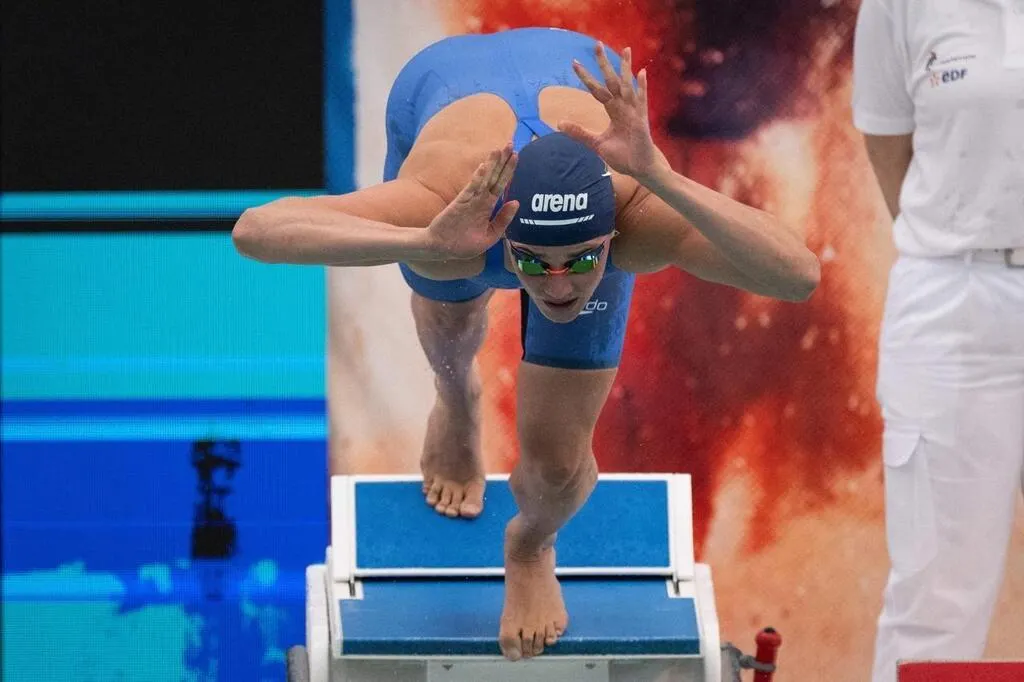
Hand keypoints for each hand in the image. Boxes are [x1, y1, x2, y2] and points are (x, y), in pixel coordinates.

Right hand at [425, 144, 519, 259]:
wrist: (441, 249)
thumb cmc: (464, 244)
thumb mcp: (490, 235)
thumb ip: (503, 220)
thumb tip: (516, 202)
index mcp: (487, 206)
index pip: (500, 184)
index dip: (508, 170)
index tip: (516, 156)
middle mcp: (480, 200)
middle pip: (494, 177)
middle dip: (503, 161)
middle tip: (511, 143)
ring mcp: (470, 200)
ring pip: (484, 179)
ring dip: (492, 164)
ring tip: (500, 149)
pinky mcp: (460, 204)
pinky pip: (471, 189)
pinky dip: (478, 178)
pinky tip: (485, 166)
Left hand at [560, 44, 667, 180]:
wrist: (640, 169)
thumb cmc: (623, 156)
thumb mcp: (596, 143)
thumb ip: (579, 132)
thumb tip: (559, 124)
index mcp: (614, 111)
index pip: (597, 90)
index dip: (586, 78)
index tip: (574, 63)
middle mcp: (624, 107)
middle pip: (611, 81)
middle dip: (604, 64)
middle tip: (597, 45)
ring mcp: (634, 112)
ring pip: (627, 85)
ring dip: (626, 68)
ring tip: (626, 49)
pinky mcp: (642, 120)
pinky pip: (641, 101)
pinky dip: (641, 87)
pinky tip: (641, 72)